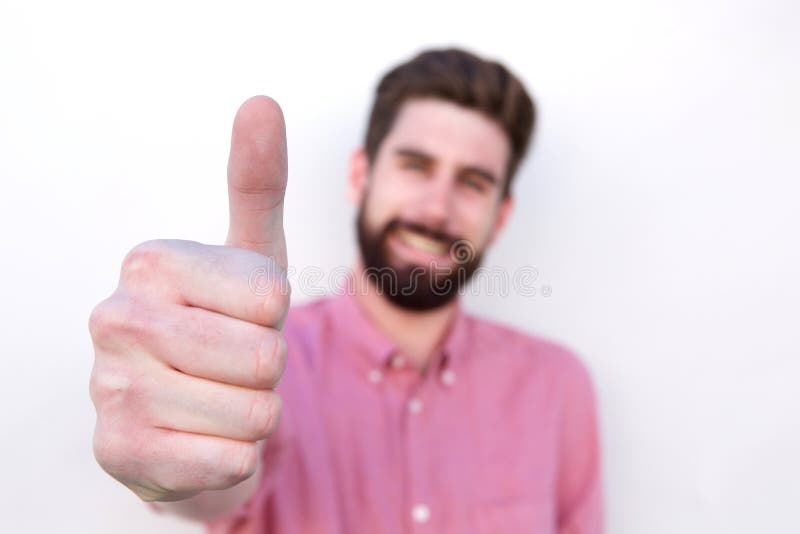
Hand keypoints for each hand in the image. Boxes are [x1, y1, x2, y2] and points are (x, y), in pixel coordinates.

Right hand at [89, 96, 289, 501]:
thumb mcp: (252, 256)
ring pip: (252, 413)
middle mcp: (114, 318)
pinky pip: (229, 461)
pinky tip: (201, 441)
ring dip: (253, 417)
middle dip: (266, 373)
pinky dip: (235, 458)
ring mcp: (108, 388)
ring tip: (217, 401)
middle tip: (229, 367)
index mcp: (149, 262)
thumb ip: (257, 182)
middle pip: (263, 358)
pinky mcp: (117, 452)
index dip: (273, 320)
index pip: (271, 299)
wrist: (193, 416)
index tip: (239, 319)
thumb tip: (261, 101)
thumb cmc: (228, 327)